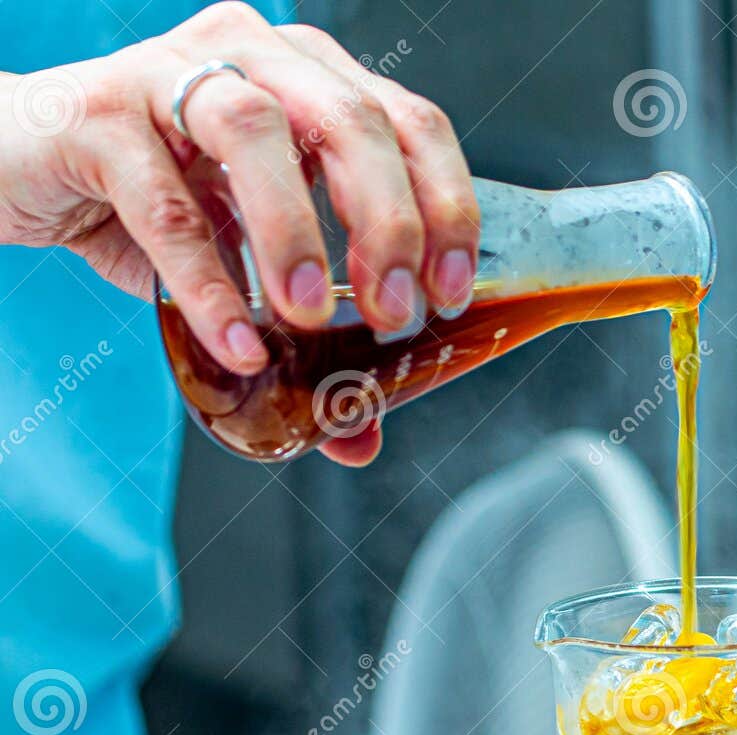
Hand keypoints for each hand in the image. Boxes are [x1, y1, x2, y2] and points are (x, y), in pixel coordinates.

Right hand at [0, 2, 480, 465]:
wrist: (16, 165)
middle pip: (348, 120)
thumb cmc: (147, 198)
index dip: (443, 208)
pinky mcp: (96, 115)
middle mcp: (250, 54)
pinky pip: (164, 203)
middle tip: (393, 313)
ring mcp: (168, 72)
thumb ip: (308, 337)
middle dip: (387, 224)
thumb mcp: (243, 260)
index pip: (408, 123)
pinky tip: (238, 344)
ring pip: (254, 133)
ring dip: (296, 232)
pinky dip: (208, 282)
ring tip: (311, 317)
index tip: (450, 293)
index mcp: (309, 76)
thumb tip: (362, 435)